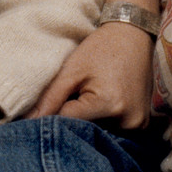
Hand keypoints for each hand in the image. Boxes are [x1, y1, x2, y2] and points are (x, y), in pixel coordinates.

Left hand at [27, 21, 157, 126]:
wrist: (133, 36)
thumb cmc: (101, 49)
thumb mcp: (72, 70)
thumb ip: (50, 99)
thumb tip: (28, 123)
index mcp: (109, 103)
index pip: (69, 124)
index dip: (52, 119)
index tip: (42, 113)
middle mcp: (128, 120)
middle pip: (86, 134)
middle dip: (70, 126)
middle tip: (65, 105)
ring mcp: (138, 125)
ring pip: (100, 136)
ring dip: (87, 126)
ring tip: (83, 103)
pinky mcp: (142, 125)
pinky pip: (115, 132)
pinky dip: (102, 124)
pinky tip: (98, 108)